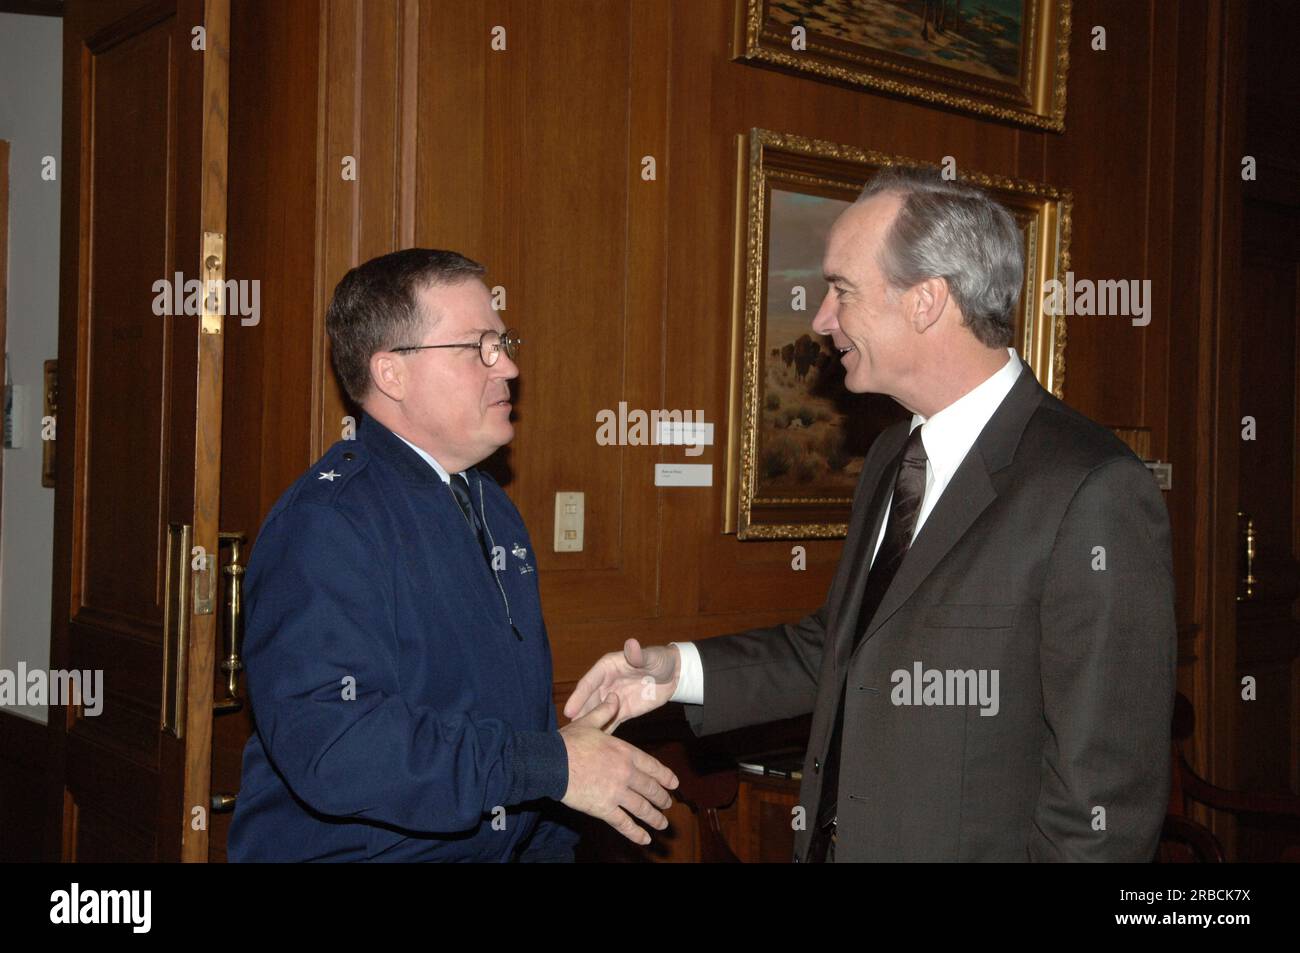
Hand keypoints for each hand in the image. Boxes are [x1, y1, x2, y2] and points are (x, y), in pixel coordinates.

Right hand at [559, 694, 678, 845]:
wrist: (551, 763)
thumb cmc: (569, 742)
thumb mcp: (589, 722)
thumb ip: (605, 711)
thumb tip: (614, 696)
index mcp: (625, 752)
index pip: (652, 766)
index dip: (665, 776)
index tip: (674, 784)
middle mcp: (626, 773)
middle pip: (650, 789)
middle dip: (662, 798)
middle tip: (669, 804)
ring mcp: (616, 793)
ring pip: (642, 808)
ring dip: (654, 817)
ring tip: (662, 824)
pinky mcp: (604, 809)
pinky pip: (624, 823)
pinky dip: (636, 832)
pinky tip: (644, 838)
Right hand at [563, 639, 680, 732]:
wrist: (673, 675)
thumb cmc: (659, 660)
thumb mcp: (650, 656)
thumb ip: (638, 654)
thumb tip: (631, 643)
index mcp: (607, 667)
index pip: (589, 682)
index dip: (579, 696)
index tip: (569, 711)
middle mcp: (605, 684)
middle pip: (588, 701)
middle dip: (578, 716)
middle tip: (568, 732)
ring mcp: (612, 699)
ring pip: (596, 713)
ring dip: (587, 726)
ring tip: (577, 742)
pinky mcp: (622, 711)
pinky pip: (610, 722)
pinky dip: (603, 732)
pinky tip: (596, 746)